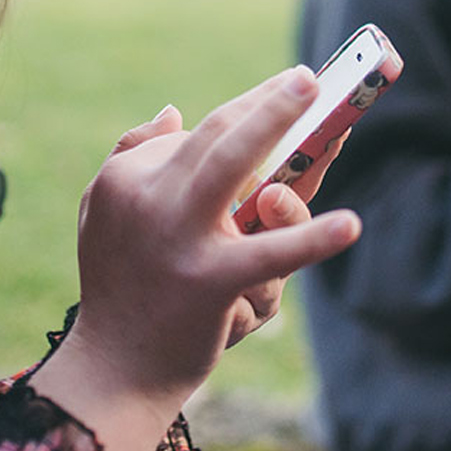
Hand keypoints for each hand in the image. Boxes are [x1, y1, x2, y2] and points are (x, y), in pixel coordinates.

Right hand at [29, 67, 361, 450]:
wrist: (113, 372)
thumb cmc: (117, 286)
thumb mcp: (101, 212)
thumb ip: (132, 154)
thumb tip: (174, 110)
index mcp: (128, 178)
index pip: (199, 135)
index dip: (252, 110)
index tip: (289, 90)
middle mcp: (150, 197)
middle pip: (220, 135)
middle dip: (270, 103)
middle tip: (309, 78)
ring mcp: (180, 238)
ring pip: (238, 169)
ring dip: (284, 137)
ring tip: (333, 122)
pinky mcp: (211, 282)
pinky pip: (270, 255)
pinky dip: (311, 238)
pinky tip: (349, 224)